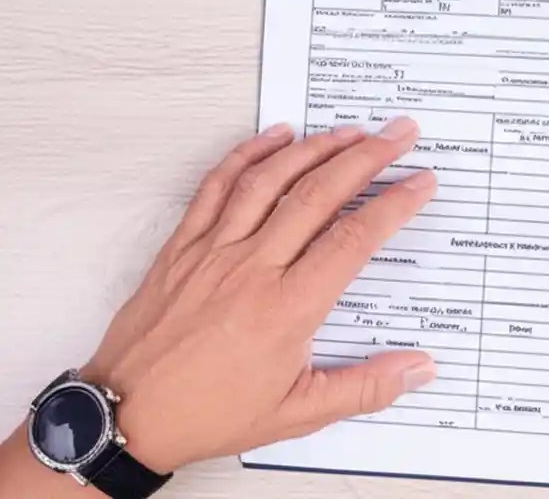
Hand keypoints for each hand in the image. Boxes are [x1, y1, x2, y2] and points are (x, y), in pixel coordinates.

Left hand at [79, 117, 437, 473]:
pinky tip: (275, 138)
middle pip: (319, 195)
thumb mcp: (298, 413)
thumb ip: (366, 387)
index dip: (394, 205)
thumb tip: (420, 369)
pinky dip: (248, 155)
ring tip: (350, 130)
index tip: (420, 182)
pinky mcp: (183, 246)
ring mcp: (214, 251)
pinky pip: (216, 186)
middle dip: (366, 157)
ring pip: (271, 181)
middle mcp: (252, 269)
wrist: (128, 416)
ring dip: (315, 148)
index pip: (353, 239)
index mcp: (287, 308)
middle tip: (398, 134)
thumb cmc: (209, 414)